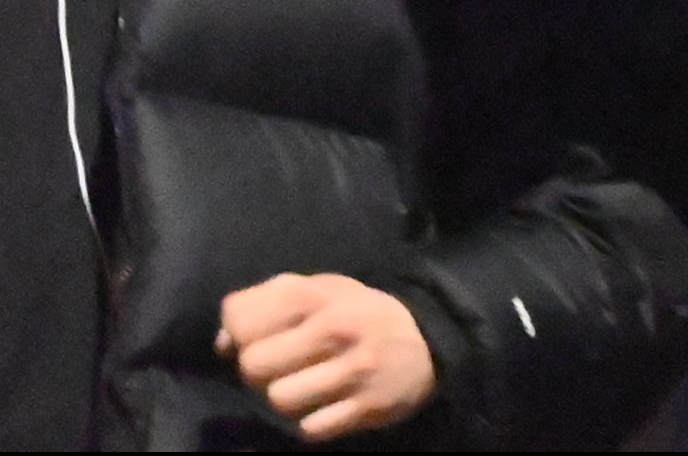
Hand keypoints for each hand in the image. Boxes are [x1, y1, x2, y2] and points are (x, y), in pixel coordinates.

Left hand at [218, 275, 436, 441]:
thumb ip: (266, 303)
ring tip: (304, 387)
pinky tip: (327, 405)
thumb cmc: (358, 313)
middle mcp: (336, 329)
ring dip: (286, 397)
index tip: (260, 336)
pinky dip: (312, 421)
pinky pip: (311, 428)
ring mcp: (355, 370)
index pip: (241, 319)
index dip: (240, 333)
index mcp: (318, 295)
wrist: (431, 336)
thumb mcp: (319, 292)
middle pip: (253, 365)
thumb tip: (222, 343)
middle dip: (259, 371)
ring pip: (280, 400)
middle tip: (281, 367)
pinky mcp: (369, 406)